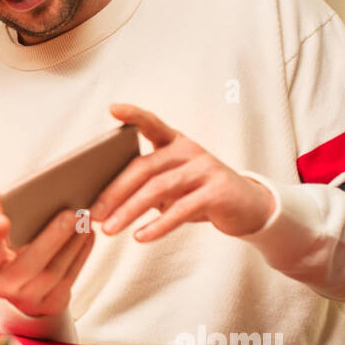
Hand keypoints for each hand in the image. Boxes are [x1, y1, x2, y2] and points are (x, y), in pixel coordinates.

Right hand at [0, 206, 95, 317]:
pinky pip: (69, 277)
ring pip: (54, 272)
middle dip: (52, 238)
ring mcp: (28, 298)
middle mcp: (4, 284)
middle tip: (71, 214)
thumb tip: (37, 196)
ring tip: (86, 220)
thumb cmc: (17, 254)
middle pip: (28, 264)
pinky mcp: (51, 304)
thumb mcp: (8, 241)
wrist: (27, 293)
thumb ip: (16, 223)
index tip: (2, 218)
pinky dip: (81, 254)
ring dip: (74, 244)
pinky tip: (89, 235)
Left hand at [89, 103, 275, 242]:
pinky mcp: (217, 192)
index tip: (113, 108)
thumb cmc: (200, 194)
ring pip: (158, 189)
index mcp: (176, 142)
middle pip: (144, 167)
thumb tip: (105, 204)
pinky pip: (181, 209)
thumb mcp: (174, 184)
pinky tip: (140, 237)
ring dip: (129, 211)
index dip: (134, 115)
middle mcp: (189, 151)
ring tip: (110, 230)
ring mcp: (205, 169)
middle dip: (114, 192)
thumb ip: (147, 184)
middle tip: (94, 214)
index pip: (152, 123)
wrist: (250, 208)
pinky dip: (158, 225)